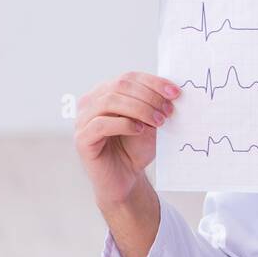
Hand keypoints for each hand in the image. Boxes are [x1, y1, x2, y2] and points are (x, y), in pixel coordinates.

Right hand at [75, 72, 179, 207]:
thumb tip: (169, 92)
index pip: (129, 77)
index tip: (175, 93)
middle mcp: (91, 102)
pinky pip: (101, 124)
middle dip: (149, 96)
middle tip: (168, 110)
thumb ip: (154, 106)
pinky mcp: (82, 139)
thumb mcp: (150, 123)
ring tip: (158, 121)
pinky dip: (124, 124)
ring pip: (110, 101)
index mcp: (106, 92)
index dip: (153, 82)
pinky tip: (139, 130)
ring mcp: (83, 120)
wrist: (125, 179)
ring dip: (139, 109)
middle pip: (120, 86)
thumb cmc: (136, 149)